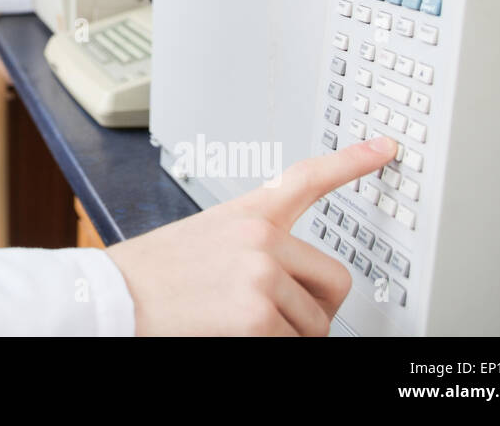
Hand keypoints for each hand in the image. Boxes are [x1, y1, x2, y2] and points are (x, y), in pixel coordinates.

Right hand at [105, 135, 397, 335]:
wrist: (113, 298)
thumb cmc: (152, 276)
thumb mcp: (204, 238)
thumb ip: (252, 246)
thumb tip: (293, 282)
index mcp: (248, 214)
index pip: (307, 179)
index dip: (353, 162)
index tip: (385, 148)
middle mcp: (262, 239)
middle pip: (335, 282)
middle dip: (318, 310)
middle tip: (285, 321)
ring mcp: (263, 276)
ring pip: (316, 324)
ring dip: (289, 337)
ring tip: (240, 326)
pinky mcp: (259, 315)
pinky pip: (295, 346)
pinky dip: (271, 351)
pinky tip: (234, 335)